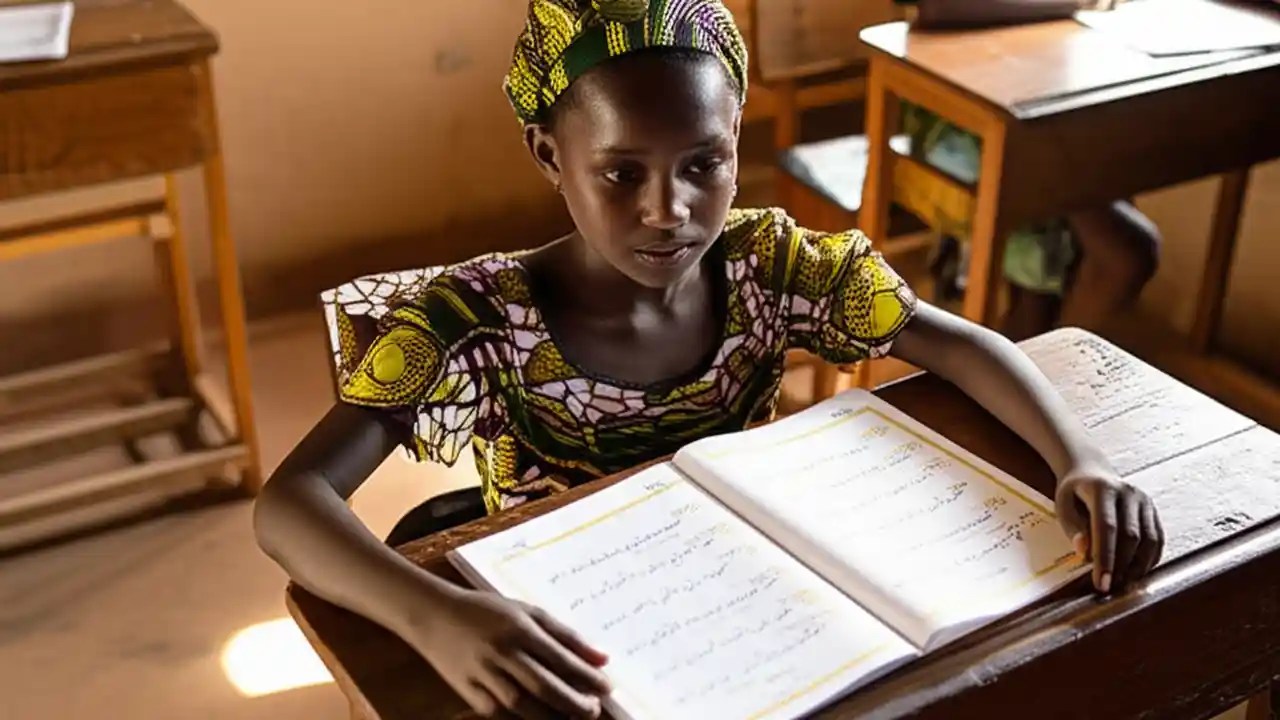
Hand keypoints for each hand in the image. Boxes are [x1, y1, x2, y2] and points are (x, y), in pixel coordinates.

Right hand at [400, 587, 610, 717]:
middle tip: (593, 710)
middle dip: (574, 702)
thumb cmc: (487, 611)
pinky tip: (540, 716)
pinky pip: (500, 714)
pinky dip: (522, 719)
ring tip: (571, 716)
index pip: (561, 658)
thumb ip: (565, 635)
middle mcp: (502, 652)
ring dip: (552, 716)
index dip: (587, 676)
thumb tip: (602, 658)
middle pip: (545, 686)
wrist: (435, 615)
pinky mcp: (468, 692)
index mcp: (519, 628)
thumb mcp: (527, 611)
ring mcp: (483, 674)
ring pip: (523, 706)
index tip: (607, 687)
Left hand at [1055, 469, 1162, 593]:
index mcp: (1103, 489)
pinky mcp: (1153, 511)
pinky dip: (1149, 560)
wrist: (1092, 472)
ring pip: (1149, 540)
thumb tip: (1084, 551)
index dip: (1105, 558)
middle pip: (1131, 536)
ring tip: (1122, 583)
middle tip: (1109, 587)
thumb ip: (1072, 527)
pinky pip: (1158, 540)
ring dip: (1137, 566)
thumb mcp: (1063, 505)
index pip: (1107, 527)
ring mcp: (1145, 501)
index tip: (1101, 583)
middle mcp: (1129, 493)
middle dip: (1121, 566)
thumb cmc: (1074, 493)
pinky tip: (1136, 572)